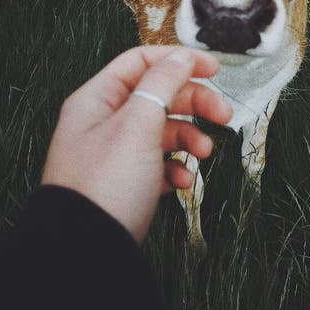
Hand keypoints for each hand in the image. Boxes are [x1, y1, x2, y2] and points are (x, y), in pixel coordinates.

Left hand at [41, 46, 231, 243]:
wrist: (84, 254)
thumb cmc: (106, 183)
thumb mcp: (138, 124)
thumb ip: (163, 83)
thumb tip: (181, 56)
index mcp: (97, 99)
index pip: (142, 61)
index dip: (179, 60)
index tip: (215, 70)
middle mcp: (103, 122)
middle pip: (157, 95)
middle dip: (194, 103)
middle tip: (225, 115)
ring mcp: (114, 155)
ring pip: (162, 131)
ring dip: (189, 138)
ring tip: (205, 154)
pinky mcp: (124, 185)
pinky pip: (157, 165)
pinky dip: (175, 169)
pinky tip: (183, 182)